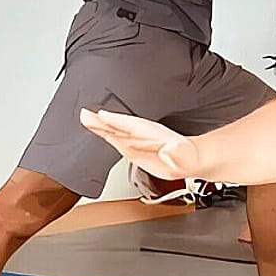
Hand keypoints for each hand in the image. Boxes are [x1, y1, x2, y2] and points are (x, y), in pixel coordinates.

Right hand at [80, 109, 200, 181]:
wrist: (190, 160)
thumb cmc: (188, 158)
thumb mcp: (185, 157)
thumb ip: (177, 155)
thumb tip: (169, 152)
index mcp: (153, 135)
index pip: (132, 125)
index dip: (118, 121)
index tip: (102, 116)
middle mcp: (142, 134)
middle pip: (119, 125)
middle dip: (102, 121)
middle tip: (85, 115)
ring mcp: (136, 139)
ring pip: (115, 130)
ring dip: (100, 125)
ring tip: (84, 118)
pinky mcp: (132, 147)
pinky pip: (116, 137)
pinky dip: (104, 133)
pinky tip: (95, 129)